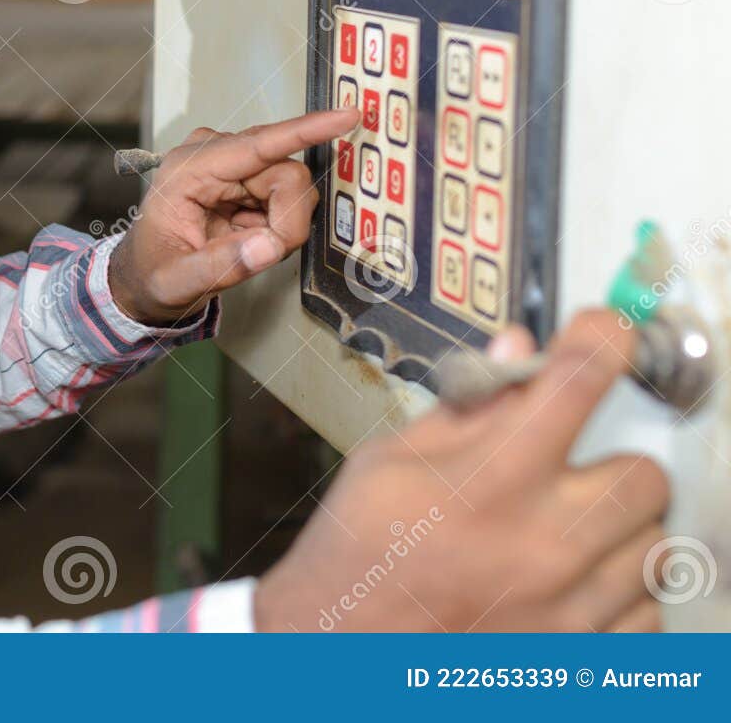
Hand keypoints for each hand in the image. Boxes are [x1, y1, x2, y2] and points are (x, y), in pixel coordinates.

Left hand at [107, 108, 358, 324]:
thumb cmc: (153, 272)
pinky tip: (249, 234)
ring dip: (282, 223)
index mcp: (187, 170)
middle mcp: (211, 155)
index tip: (346, 116)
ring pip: (292, 185)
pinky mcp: (247, 175)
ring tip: (246, 245)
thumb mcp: (175, 281)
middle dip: (287, 219)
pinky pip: (287, 195)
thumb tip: (268, 247)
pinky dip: (278, 223)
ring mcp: (232, 162)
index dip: (305, 130)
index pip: (256, 145)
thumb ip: (220, 267)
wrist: (143, 274)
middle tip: (265, 252)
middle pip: (285, 173)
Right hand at [254, 310, 669, 631]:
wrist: (335, 650)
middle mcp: (542, 542)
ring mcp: (569, 607)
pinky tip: (569, 583)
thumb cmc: (357, 553)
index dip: (602, 339)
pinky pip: (647, 613)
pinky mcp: (580, 656)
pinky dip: (618, 593)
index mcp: (488, 480)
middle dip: (608, 462)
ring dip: (616, 531)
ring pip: (653, 545)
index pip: (577, 381)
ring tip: (564, 532)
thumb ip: (466, 408)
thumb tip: (516, 350)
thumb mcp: (389, 461)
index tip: (604, 332)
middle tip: (568, 471)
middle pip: (643, 474)